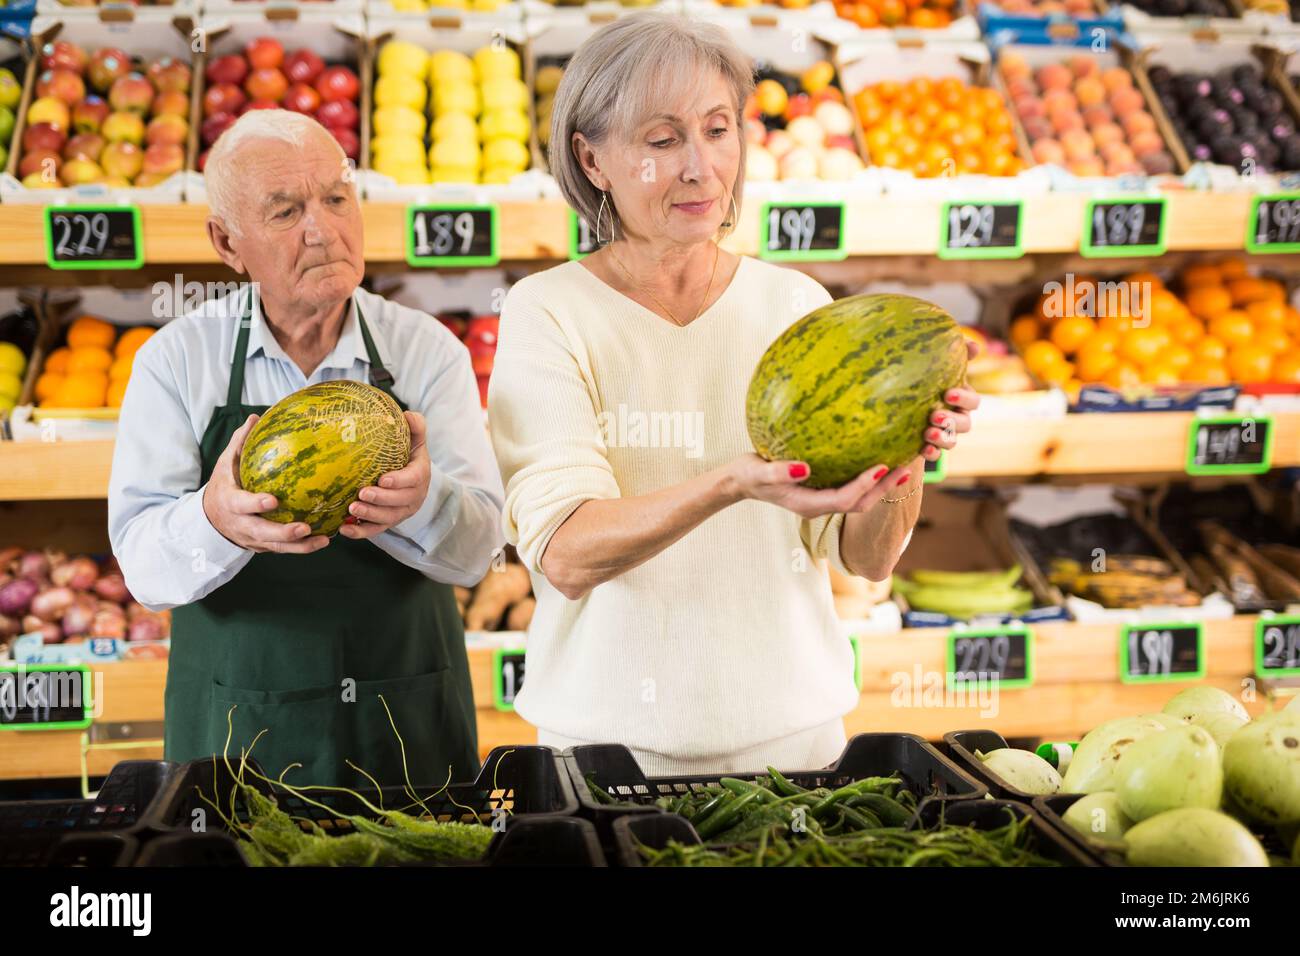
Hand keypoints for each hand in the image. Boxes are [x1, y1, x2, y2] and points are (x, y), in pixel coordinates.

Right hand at [202, 413, 329, 553]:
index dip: (256, 503)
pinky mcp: (263, 546)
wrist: (210, 519)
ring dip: (300, 546)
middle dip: (283, 532)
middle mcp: (242, 524)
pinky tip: (324, 540)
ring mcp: (253, 539)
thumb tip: (256, 418)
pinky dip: (302, 548)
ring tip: (323, 540)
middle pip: (262, 532)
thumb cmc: (223, 485)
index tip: (273, 500)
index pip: (242, 504)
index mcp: (231, 502)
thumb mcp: (225, 464)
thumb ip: (240, 444)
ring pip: (276, 546)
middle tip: (304, 528)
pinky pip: (283, 549)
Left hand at [338, 411, 431, 539]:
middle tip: (362, 494)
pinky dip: (361, 531)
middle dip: (381, 500)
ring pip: (388, 518)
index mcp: (420, 475)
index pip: (414, 479)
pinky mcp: (388, 521)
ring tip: (352, 509)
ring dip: (370, 515)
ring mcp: (401, 511)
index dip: (399, 481)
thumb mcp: (415, 440)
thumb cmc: (408, 455)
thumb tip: (407, 415)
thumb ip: (415, 427)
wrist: (410, 478)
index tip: (383, 479)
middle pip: (401, 502)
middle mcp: (413, 497)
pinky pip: (375, 530)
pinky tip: (344, 529)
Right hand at [728, 454, 918, 519]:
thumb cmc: (749, 475)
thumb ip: (778, 472)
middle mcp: (820, 505)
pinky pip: (851, 487)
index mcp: (808, 504)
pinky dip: (868, 477)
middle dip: (883, 488)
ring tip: (902, 465)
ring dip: (881, 484)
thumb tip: (805, 468)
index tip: (882, 467)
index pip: (844, 500)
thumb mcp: (759, 473)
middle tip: (905, 467)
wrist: (742, 481)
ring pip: (859, 498)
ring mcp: (822, 499)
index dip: (864, 486)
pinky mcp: (823, 489)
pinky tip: (879, 458)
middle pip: (859, 503)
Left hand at [922, 342, 980, 461]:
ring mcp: (945, 434)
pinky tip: (923, 449)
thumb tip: (974, 346)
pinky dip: (932, 453)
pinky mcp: (930, 446)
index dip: (964, 399)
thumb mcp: (936, 366)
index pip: (973, 402)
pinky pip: (936, 454)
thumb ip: (957, 355)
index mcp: (961, 399)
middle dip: (952, 421)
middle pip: (965, 424)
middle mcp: (956, 418)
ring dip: (943, 438)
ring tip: (928, 433)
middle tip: (934, 416)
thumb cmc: (924, 380)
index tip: (948, 393)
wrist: (900, 404)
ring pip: (952, 441)